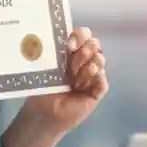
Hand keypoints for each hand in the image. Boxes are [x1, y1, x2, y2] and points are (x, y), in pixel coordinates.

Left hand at [1, 26, 108, 146]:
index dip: (80, 35)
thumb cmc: (44, 87)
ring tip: (74, 79)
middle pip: (95, 43)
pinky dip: (94, 79)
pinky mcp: (97, 90)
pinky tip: (82, 85)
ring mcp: (93, 75)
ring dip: (86, 66)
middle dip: (84, 49)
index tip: (70, 43)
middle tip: (72, 62)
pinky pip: (103, 80)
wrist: (44, 111)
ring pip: (100, 59)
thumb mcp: (48, 65)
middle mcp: (84, 60)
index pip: (84, 34)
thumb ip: (58, 51)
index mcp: (72, 51)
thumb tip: (65, 38)